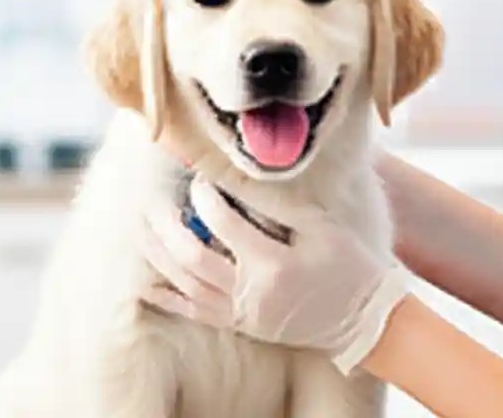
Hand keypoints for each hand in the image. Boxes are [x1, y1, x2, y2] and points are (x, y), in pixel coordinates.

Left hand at [141, 177, 411, 374]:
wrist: (361, 319)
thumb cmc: (347, 266)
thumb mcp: (321, 228)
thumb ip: (278, 205)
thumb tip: (238, 178)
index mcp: (273, 264)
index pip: (223, 223)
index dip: (205, 196)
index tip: (200, 178)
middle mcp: (251, 293)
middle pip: (192, 257)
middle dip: (166, 226)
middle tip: (153, 201)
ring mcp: (243, 313)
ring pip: (186, 285)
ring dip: (159, 256)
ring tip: (142, 228)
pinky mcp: (241, 325)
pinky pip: (195, 313)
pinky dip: (168, 299)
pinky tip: (147, 283)